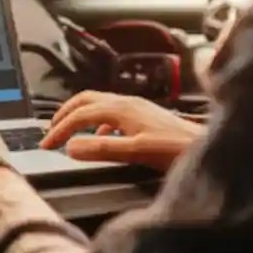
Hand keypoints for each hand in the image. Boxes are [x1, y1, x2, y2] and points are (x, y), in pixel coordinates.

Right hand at [40, 92, 202, 170]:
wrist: (204, 147)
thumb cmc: (175, 150)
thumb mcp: (135, 152)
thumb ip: (102, 149)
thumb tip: (71, 147)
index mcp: (121, 108)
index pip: (80, 114)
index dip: (60, 128)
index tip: (47, 144)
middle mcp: (126, 102)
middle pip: (85, 100)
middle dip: (63, 114)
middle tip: (50, 132)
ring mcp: (135, 106)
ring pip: (97, 104)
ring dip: (78, 116)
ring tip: (68, 132)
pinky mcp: (143, 114)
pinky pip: (110, 113)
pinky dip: (95, 123)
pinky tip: (99, 139)